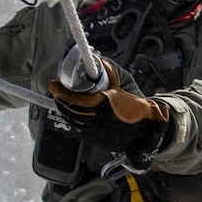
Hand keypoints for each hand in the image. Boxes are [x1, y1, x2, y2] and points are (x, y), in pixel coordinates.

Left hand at [47, 55, 172, 165]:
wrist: (148, 130)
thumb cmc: (137, 105)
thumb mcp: (126, 83)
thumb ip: (110, 71)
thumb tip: (97, 60)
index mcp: (103, 105)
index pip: (74, 99)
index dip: (60, 91)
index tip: (53, 84)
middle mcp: (96, 121)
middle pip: (69, 110)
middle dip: (60, 99)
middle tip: (56, 90)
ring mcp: (95, 133)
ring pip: (72, 120)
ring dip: (64, 109)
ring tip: (62, 99)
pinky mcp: (95, 141)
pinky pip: (78, 129)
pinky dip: (73, 119)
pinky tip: (72, 112)